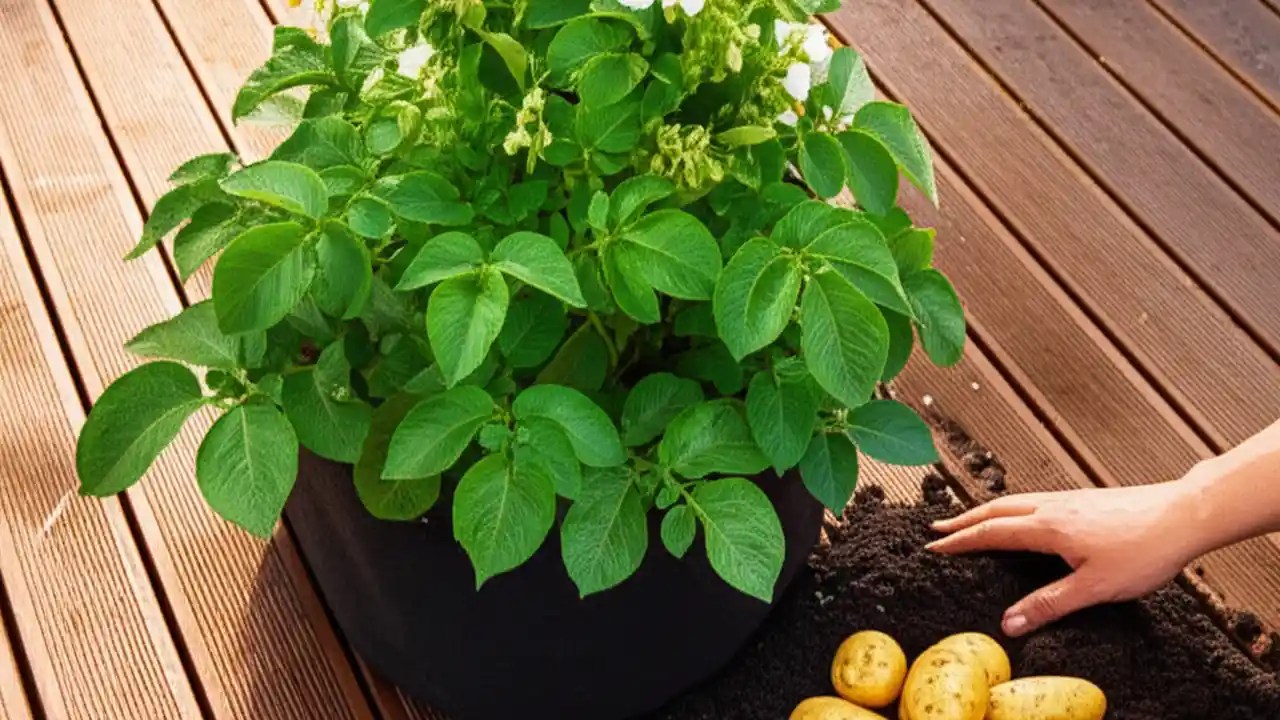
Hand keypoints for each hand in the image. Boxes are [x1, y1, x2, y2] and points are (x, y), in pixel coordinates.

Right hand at [926, 481, 1208, 636]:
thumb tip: (1010, 622)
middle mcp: (1052, 507)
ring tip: (969, 519)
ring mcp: (1068, 500)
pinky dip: (1012, 507)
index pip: (991, 532)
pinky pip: (1033, 500)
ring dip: (985, 510)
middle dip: (963, 519)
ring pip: (1014, 501)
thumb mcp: (1094, 588)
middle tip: (937, 527)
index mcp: (1047, 527)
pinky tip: (1022, 516)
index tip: (933, 546)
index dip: (960, 540)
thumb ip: (1049, 604)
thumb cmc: (1143, 549)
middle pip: (995, 509)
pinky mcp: (1083, 501)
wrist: (1182, 515)